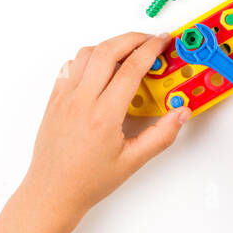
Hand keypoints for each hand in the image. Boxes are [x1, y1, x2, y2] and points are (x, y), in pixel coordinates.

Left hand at [22, 32, 189, 223]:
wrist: (51, 193)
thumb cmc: (87, 181)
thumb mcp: (132, 161)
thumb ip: (161, 135)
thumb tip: (181, 113)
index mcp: (103, 115)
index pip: (131, 68)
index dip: (151, 50)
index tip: (163, 41)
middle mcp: (81, 101)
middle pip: (108, 50)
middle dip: (132, 38)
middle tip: (149, 40)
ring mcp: (64, 98)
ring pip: (85, 53)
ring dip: (109, 46)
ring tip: (126, 52)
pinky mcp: (53, 100)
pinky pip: (69, 67)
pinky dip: (87, 59)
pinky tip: (99, 68)